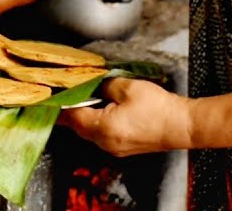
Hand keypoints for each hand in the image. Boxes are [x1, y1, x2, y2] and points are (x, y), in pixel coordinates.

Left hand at [58, 77, 192, 156]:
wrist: (182, 126)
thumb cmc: (159, 108)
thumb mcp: (127, 87)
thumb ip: (104, 84)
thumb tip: (93, 83)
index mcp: (104, 128)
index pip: (71, 117)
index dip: (59, 106)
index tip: (49, 98)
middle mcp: (106, 142)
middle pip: (78, 127)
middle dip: (69, 112)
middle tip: (62, 97)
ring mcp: (115, 148)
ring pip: (89, 132)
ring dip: (83, 118)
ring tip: (81, 100)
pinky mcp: (124, 148)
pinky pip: (102, 136)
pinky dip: (96, 123)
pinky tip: (100, 111)